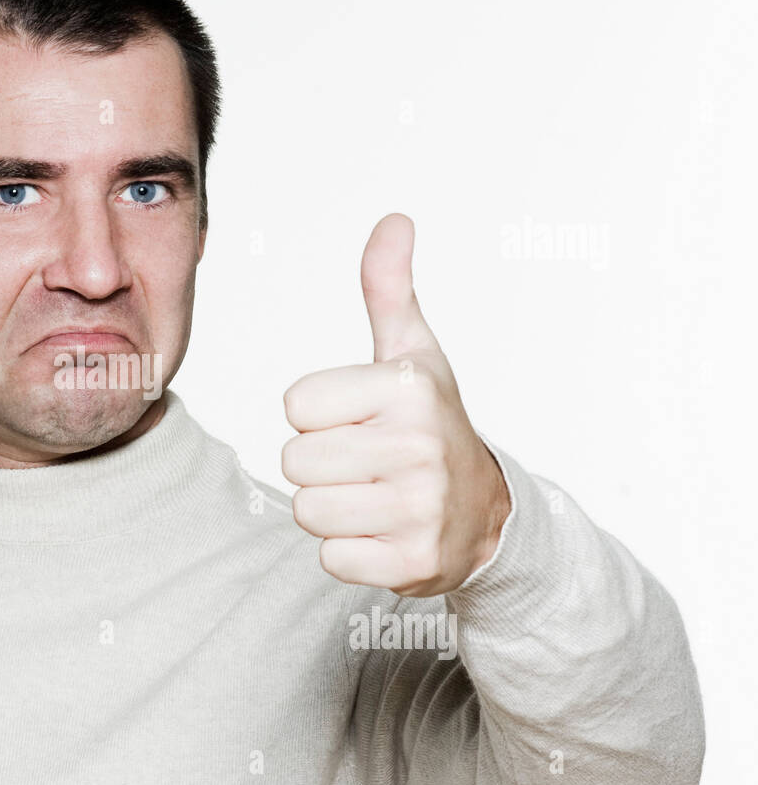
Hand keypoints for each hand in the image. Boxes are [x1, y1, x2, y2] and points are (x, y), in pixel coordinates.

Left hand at [282, 213, 510, 596]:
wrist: (489, 513)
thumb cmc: (433, 424)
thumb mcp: (414, 352)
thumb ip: (388, 288)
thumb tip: (394, 220)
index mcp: (407, 388)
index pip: (294, 406)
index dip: (317, 414)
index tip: (358, 418)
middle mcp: (417, 446)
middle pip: (294, 461)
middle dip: (320, 465)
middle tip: (364, 462)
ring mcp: (419, 509)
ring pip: (307, 511)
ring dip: (330, 509)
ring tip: (373, 496)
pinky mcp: (413, 564)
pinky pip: (329, 559)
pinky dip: (348, 552)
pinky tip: (383, 532)